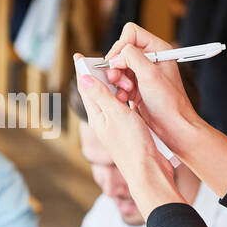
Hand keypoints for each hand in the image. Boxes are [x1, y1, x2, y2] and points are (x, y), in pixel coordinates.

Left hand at [74, 58, 183, 218]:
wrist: (148, 171)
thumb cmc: (132, 144)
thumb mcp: (115, 115)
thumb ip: (100, 96)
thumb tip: (82, 78)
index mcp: (97, 116)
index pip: (86, 88)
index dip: (82, 70)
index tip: (78, 56)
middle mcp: (104, 120)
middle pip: (98, 91)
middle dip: (102, 76)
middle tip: (109, 64)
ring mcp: (116, 126)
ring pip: (112, 98)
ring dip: (117, 86)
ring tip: (125, 79)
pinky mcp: (129, 129)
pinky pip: (123, 107)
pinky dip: (126, 96)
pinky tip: (131, 92)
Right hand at [101, 22, 198, 152]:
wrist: (173, 126)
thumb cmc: (169, 102)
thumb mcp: (150, 75)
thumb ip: (132, 57)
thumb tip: (116, 54)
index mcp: (158, 50)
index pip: (131, 33)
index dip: (121, 46)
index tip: (115, 61)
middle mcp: (150, 59)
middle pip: (121, 51)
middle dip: (117, 65)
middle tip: (117, 79)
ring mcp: (142, 73)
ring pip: (118, 67)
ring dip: (117, 79)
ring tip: (125, 91)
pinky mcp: (135, 86)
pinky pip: (119, 81)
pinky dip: (118, 89)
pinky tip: (125, 98)